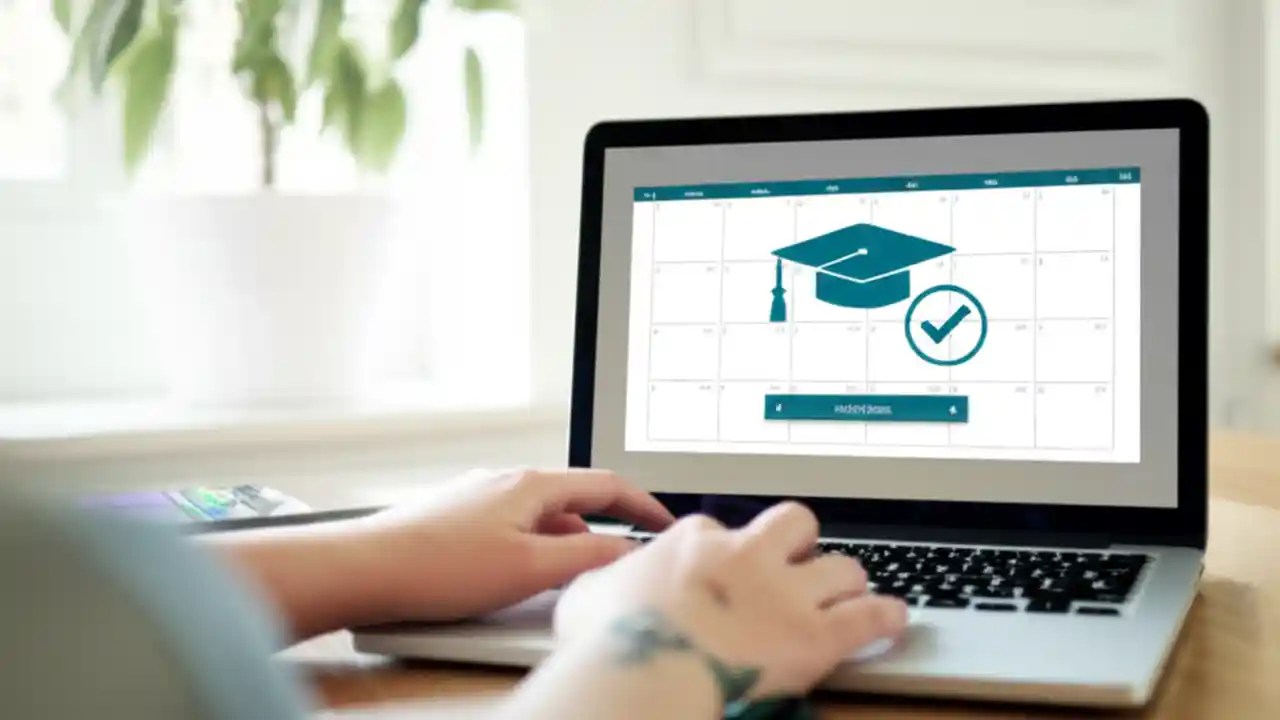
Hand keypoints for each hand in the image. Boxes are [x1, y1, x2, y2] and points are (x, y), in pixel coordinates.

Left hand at [355, 468, 674, 622]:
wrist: (364, 570)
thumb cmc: (439, 567)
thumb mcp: (529, 568)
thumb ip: (586, 555)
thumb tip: (626, 548)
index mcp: (531, 484)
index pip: (606, 484)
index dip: (642, 505)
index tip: (663, 525)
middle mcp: (505, 481)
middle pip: (573, 499)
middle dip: (604, 527)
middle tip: (622, 557)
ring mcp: (477, 497)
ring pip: (540, 516)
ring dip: (565, 541)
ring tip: (570, 578)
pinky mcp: (455, 518)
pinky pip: (510, 527)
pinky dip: (532, 546)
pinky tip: (519, 577)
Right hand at [553, 502, 907, 700]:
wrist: (643, 676)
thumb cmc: (608, 643)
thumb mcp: (585, 595)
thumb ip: (604, 579)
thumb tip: (600, 582)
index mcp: (695, 541)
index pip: (720, 529)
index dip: (726, 549)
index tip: (726, 569)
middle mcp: (747, 555)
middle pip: (794, 523)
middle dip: (799, 540)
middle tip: (796, 563)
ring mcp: (785, 593)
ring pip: (841, 565)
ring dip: (844, 579)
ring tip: (847, 591)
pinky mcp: (817, 636)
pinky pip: (871, 614)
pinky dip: (886, 615)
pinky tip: (892, 616)